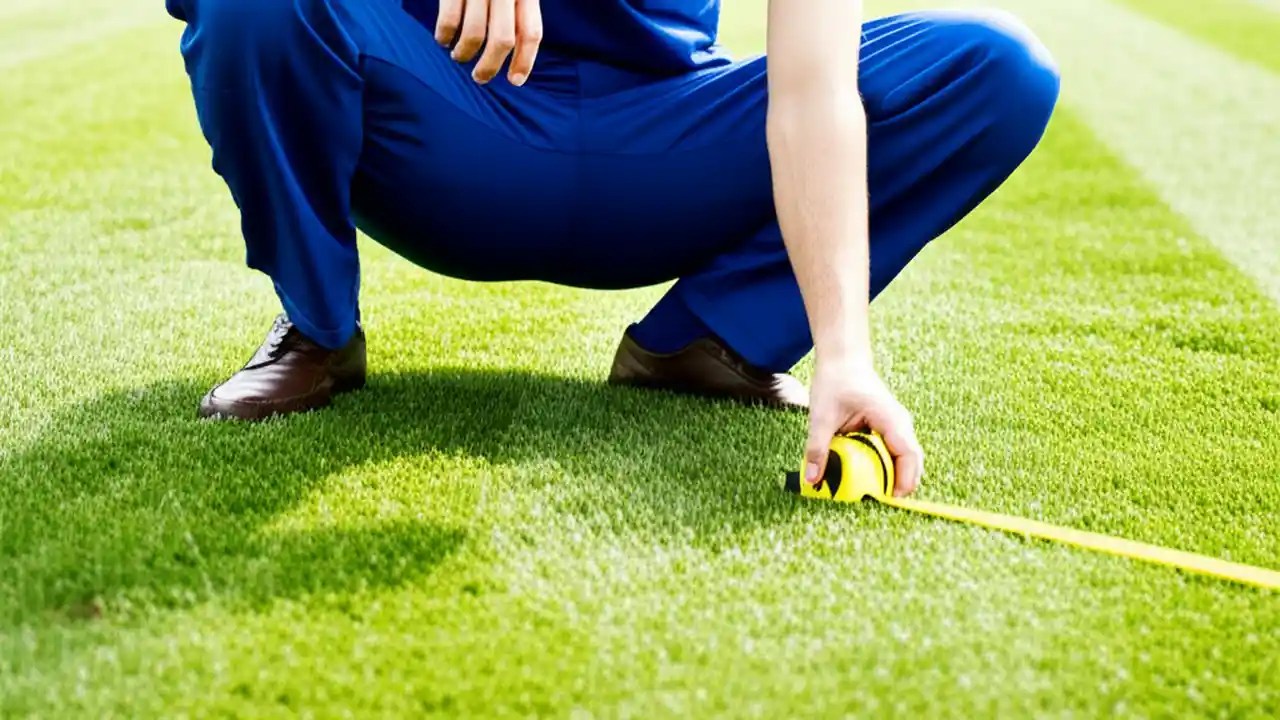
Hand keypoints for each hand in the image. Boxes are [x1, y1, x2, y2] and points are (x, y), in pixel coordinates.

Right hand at [435, 0, 542, 85]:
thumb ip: (521, 4)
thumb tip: (519, 43)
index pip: (531, 32)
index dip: (525, 61)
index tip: (515, 80)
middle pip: (502, 41)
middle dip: (490, 66)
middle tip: (480, 77)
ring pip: (473, 35)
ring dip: (464, 54)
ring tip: (459, 56)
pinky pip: (449, 19)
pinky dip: (444, 35)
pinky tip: (442, 39)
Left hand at [804, 357, 923, 496]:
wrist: (842, 360)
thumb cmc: (835, 381)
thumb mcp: (821, 416)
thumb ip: (817, 448)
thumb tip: (811, 479)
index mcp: (890, 419)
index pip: (908, 454)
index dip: (903, 479)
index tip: (889, 498)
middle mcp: (900, 424)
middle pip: (911, 462)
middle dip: (898, 484)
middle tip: (876, 501)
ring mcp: (896, 427)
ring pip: (903, 460)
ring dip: (890, 476)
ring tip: (870, 492)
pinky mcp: (888, 431)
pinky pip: (892, 454)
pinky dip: (883, 467)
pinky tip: (865, 476)